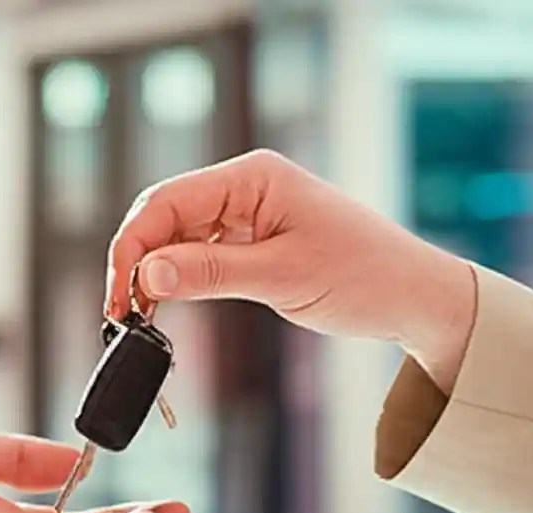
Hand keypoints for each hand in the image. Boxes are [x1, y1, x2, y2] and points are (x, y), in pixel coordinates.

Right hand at [104, 150, 476, 390]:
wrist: (412, 296)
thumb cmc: (363, 275)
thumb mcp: (281, 276)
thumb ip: (209, 272)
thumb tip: (147, 275)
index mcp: (252, 176)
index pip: (167, 201)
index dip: (133, 247)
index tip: (120, 296)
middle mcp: (244, 185)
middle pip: (163, 215)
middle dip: (137, 260)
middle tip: (123, 312)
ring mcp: (247, 210)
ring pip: (176, 235)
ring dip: (154, 271)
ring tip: (139, 315)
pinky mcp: (252, 237)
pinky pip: (198, 251)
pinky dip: (178, 277)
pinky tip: (165, 304)